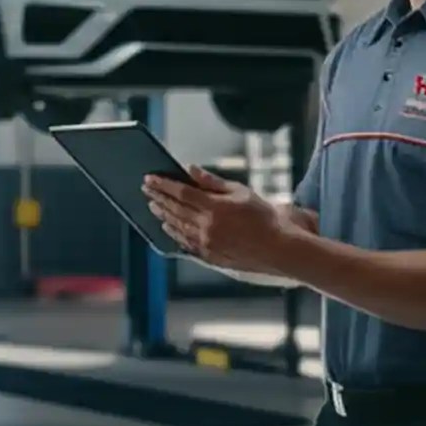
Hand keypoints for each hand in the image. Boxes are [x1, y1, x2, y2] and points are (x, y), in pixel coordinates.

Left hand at [141, 166, 299, 273]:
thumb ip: (212, 182)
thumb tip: (190, 169)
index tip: (150, 178)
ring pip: (177, 227)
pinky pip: (186, 243)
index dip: (163, 185)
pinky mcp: (210, 256)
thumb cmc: (264, 217)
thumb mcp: (241, 192)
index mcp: (214, 208)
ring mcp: (206, 243)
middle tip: (146, 190)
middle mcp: (206, 226)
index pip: (181, 193)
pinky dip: (174, 234)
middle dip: (159, 198)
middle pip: (175, 210)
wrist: (278, 248)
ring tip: (153, 207)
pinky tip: (168, 228)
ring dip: (163, 216)